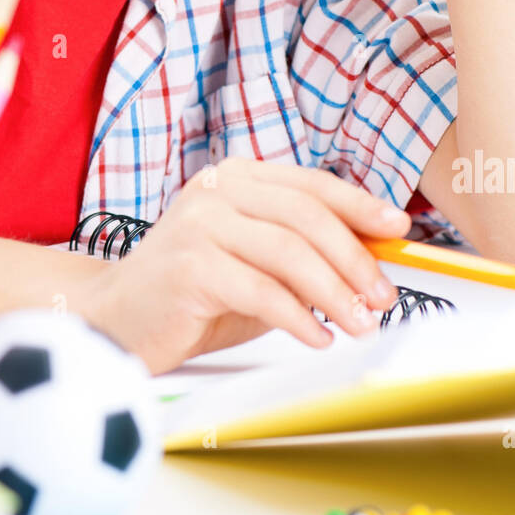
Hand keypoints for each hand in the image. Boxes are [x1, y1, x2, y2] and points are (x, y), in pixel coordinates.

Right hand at [82, 156, 410, 374]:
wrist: (116, 320)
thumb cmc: (192, 295)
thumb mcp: (256, 264)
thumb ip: (302, 254)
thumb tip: (373, 261)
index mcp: (237, 177)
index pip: (310, 184)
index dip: (359, 205)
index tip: (397, 229)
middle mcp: (217, 190)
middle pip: (306, 215)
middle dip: (354, 258)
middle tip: (383, 297)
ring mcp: (199, 225)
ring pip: (289, 252)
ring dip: (335, 293)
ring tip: (359, 323)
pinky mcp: (189, 267)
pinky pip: (261, 291)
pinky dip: (299, 318)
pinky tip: (317, 337)